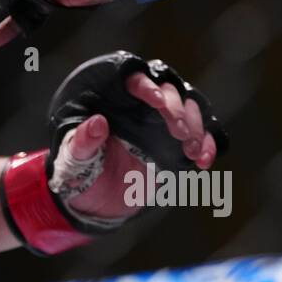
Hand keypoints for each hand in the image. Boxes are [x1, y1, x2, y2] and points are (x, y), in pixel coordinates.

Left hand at [0, 50, 227, 255]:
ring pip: (191, 109)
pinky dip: (208, 145)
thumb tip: (97, 122)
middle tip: (178, 133)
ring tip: (191, 150)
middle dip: (178, 108)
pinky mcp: (177, 147)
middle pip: (169, 90)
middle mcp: (141, 108)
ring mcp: (162, 126)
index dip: (147, 86)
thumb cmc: (78, 172)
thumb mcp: (73, 158)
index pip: (133, 79)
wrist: (94, 202)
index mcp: (113, 101)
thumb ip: (83, 141)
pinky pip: (201, 137)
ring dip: (196, 126)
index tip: (157, 101)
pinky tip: (203, 161)